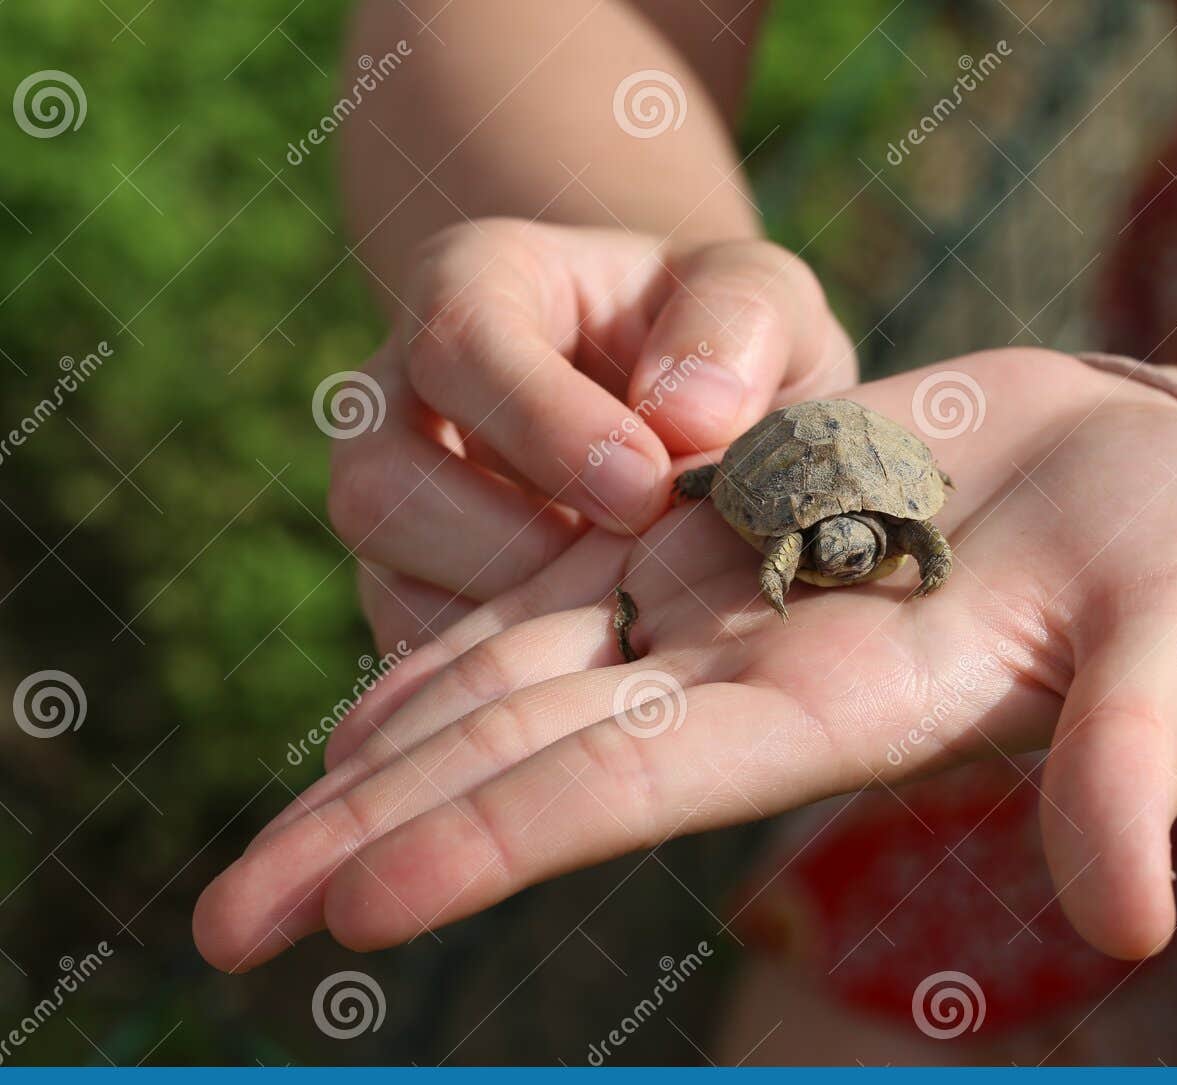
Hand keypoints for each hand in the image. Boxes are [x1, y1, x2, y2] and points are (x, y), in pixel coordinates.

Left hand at [197, 348, 1176, 968]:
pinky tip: (374, 699)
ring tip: (265, 833)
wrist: (1165, 474)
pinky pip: (567, 602)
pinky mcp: (726, 536)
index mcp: (840, 706)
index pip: (631, 784)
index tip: (342, 902)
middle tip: (218, 925)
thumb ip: (1131, 759)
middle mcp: (756, 676)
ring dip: (389, 753)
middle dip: (376, 829)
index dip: (489, 835)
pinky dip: (465, 652)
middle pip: (530, 758)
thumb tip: (1131, 924)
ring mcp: (730, 610)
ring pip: (523, 683)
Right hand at [327, 219, 856, 651]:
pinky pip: (423, 653)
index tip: (648, 489)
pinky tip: (604, 662)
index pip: (460, 344)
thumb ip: (738, 319)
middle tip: (638, 573)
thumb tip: (689, 415)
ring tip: (631, 616)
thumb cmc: (721, 342)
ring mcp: (397, 506)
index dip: (546, 424)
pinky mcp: (412, 593)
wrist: (699, 407)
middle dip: (515, 543)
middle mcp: (402, 396)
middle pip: (384, 482)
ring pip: (392, 581)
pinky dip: (511, 671)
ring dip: (512, 618)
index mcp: (476, 286)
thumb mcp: (757, 299)